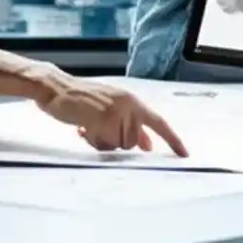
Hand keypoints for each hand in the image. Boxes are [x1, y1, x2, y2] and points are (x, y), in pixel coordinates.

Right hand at [35, 74, 188, 156]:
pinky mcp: (102, 118)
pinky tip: (83, 127)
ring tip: (89, 126)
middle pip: (132, 143)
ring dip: (103, 141)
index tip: (185, 154)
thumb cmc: (82, 101)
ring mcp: (116, 111)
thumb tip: (147, 146)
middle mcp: (128, 105)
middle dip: (115, 141)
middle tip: (97, 128)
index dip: (172, 139)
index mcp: (132, 101)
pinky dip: (93, 141)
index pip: (158, 122)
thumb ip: (130, 125)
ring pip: (119, 146)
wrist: (57, 89)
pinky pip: (104, 144)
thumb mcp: (112, 109)